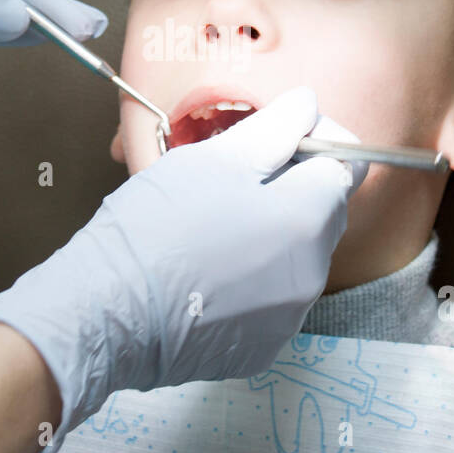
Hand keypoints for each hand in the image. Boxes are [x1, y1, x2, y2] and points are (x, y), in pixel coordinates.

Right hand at [0, 86, 367, 452]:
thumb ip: (274, 130)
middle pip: (323, 211)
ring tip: (212, 223)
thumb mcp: (214, 161)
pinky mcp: (260, 347)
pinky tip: (207, 268)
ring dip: (271, 232)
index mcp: (308, 219)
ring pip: (297, 255)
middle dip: (292, 186)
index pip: (348, 165)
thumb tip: (308, 105)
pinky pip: (271, 297)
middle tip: (232, 176)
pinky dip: (251, 277)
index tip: (280, 135)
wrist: (105, 314)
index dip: (318, 141)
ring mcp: (288, 317)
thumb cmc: (156, 229)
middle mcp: (313, 273)